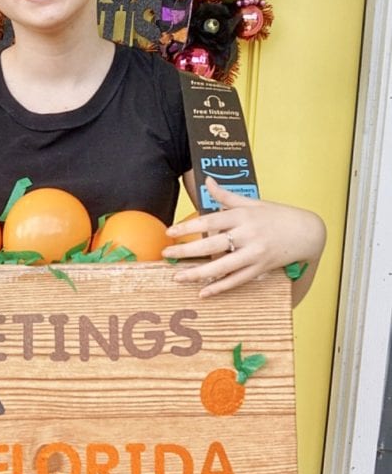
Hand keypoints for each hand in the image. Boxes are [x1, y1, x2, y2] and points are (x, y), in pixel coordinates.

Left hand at [163, 177, 325, 299]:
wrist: (307, 232)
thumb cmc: (278, 216)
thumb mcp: (253, 202)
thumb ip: (226, 195)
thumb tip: (208, 180)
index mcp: (243, 215)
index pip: (210, 220)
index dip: (188, 226)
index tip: (169, 232)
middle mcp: (248, 234)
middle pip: (212, 244)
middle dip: (186, 251)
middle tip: (166, 255)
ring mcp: (255, 253)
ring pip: (223, 266)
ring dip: (198, 274)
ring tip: (178, 278)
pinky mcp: (261, 269)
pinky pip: (237, 280)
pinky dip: (220, 287)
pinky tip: (203, 292)